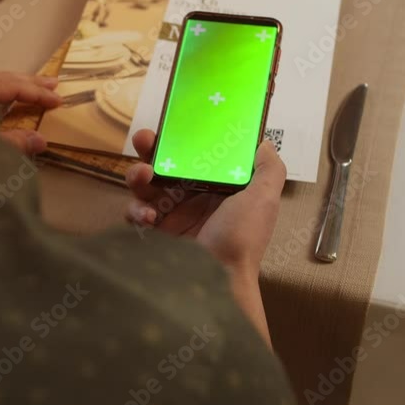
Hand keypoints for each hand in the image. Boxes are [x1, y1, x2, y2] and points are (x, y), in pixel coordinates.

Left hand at [0, 71, 61, 154]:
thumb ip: (12, 143)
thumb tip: (41, 141)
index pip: (15, 87)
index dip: (38, 93)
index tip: (57, 100)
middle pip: (4, 78)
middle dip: (30, 82)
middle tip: (53, 83)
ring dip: (15, 84)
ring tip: (34, 87)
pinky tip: (2, 99)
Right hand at [124, 129, 286, 277]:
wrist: (221, 280)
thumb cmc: (244, 237)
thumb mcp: (265, 199)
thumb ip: (269, 169)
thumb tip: (264, 143)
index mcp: (215, 184)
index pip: (193, 153)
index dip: (181, 138)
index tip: (171, 125)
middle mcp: (191, 196)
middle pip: (163, 163)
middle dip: (150, 149)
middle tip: (144, 140)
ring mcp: (171, 214)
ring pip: (144, 185)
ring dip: (138, 176)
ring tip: (142, 177)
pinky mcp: (155, 232)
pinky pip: (136, 213)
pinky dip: (136, 211)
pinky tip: (149, 217)